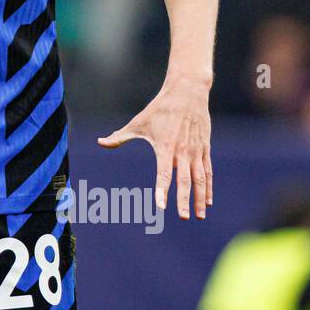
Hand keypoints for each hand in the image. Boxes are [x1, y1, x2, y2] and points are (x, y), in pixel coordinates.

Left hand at [97, 77, 211, 219]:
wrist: (187, 92)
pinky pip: (208, 171)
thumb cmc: (160, 109)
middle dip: (185, 200)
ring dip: (200, 198)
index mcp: (165, 147)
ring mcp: (196, 151)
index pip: (163, 173)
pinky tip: (207, 201)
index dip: (162, 190)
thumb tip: (100, 142)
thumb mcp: (138, 122)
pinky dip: (208, 187)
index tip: (161, 206)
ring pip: (200, 179)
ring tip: (199, 216)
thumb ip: (120, 136)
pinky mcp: (205, 148)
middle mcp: (182, 151)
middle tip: (184, 217)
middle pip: (185, 180)